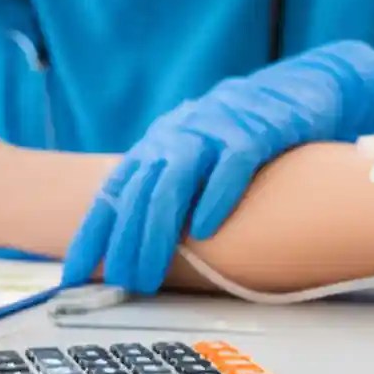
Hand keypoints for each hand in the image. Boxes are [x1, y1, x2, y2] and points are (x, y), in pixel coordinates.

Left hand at [64, 40, 373, 293]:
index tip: (72, 274)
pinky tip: (205, 228)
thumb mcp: (197, 159)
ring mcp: (215, 130)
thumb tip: (142, 251)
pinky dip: (215, 195)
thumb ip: (170, 192)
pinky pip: (231, 164)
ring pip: (173, 182)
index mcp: (157, 146)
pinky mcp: (257, 130)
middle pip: (137, 193)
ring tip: (146, 274)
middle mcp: (177, 136)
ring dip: (155, 232)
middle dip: (122, 242)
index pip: (112, 194)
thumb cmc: (244, 134)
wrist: (301, 89)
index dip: (90, 234)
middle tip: (118, 285)